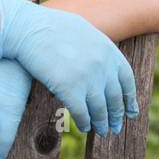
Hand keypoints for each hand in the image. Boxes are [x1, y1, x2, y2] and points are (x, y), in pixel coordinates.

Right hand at [0, 0, 137, 135]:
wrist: (29, 28)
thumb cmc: (51, 27)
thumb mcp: (84, 32)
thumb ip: (98, 49)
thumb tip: (105, 64)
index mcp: (109, 51)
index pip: (127, 80)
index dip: (129, 98)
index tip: (130, 111)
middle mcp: (103, 66)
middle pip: (114, 98)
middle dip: (116, 115)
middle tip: (115, 126)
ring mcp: (87, 79)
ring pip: (100, 109)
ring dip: (101, 123)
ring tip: (101, 131)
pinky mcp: (69, 89)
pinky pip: (82, 113)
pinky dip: (84, 122)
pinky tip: (84, 127)